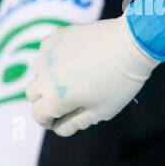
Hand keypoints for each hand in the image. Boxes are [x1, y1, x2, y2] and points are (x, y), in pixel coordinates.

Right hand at [26, 16, 159, 136]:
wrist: (130, 44)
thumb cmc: (120, 82)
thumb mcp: (103, 110)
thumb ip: (78, 122)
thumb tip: (61, 128)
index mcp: (54, 98)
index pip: (38, 114)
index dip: (47, 121)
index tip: (58, 122)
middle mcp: (44, 76)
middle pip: (33, 94)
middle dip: (44, 101)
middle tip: (65, 101)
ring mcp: (47, 54)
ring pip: (37, 71)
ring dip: (47, 78)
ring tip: (70, 79)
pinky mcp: (54, 36)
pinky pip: (46, 52)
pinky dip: (53, 59)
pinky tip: (73, 60)